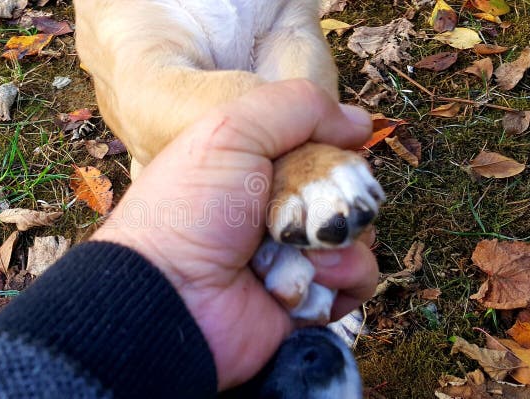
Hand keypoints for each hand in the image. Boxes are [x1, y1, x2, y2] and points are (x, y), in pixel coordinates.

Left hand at [91, 80, 378, 389]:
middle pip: (348, 190)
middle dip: (337, 197)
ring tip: (292, 250)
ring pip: (358, 235)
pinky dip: (338, 279)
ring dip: (334, 240)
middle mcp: (279, 209)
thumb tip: (360, 124)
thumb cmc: (190, 207)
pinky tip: (298, 280)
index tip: (321, 156)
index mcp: (258, 166)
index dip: (333, 151)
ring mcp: (295, 255)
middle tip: (296, 212)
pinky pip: (355, 282)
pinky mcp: (308, 298)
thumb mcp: (231, 132)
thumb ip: (297, 106)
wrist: (169, 295)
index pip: (326, 147)